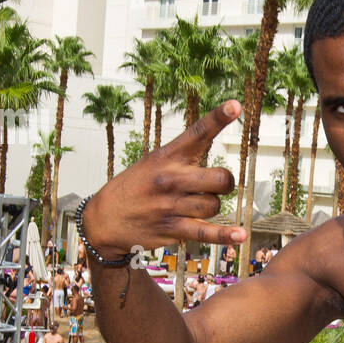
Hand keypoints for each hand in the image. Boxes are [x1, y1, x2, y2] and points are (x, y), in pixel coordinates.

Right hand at [81, 101, 247, 257]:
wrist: (104, 220)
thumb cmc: (134, 188)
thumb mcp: (152, 163)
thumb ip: (182, 158)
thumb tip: (215, 158)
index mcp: (167, 157)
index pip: (197, 133)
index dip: (219, 118)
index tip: (235, 106)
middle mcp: (171, 179)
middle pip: (221, 178)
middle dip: (225, 183)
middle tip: (216, 186)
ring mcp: (172, 205)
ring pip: (215, 205)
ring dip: (211, 207)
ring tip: (192, 206)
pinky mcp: (172, 229)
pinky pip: (206, 232)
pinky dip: (225, 235)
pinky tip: (240, 236)